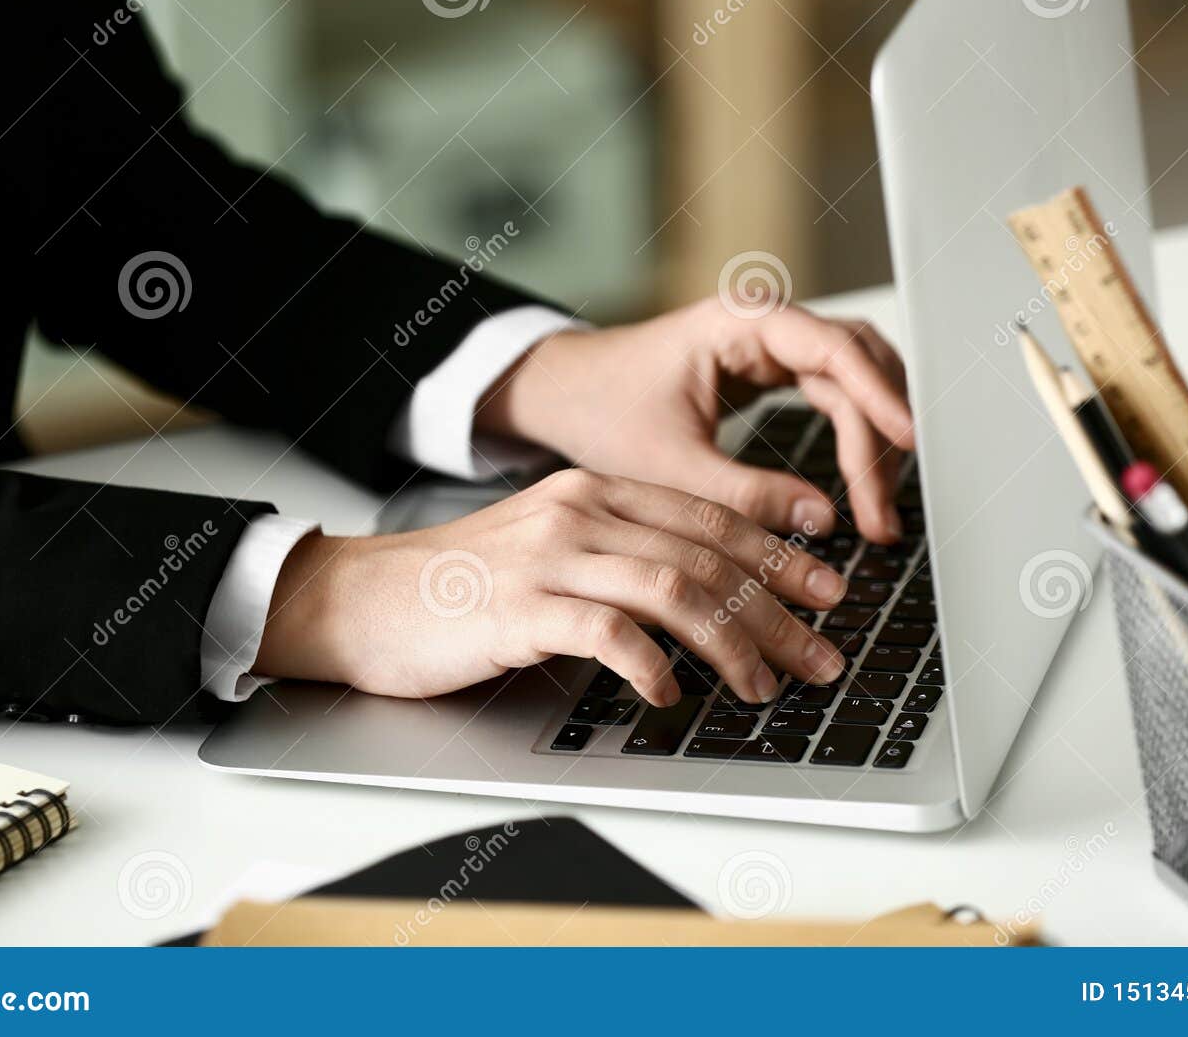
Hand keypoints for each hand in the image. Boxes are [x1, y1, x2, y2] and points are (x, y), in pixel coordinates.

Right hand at [254, 469, 851, 704]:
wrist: (360, 598)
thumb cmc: (459, 588)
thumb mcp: (550, 553)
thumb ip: (621, 561)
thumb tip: (708, 603)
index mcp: (596, 492)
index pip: (710, 516)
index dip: (779, 554)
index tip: (828, 593)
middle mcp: (581, 512)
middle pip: (708, 553)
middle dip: (778, 607)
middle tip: (822, 652)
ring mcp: (549, 555)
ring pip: (674, 587)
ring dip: (734, 641)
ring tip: (766, 684)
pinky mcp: (517, 606)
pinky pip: (606, 629)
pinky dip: (651, 663)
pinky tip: (672, 694)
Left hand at [475, 299, 913, 542]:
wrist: (566, 393)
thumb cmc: (603, 410)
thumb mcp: (669, 465)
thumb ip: (744, 494)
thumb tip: (823, 520)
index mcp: (740, 320)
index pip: (835, 349)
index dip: (880, 397)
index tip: (909, 442)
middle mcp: (767, 321)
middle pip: (859, 366)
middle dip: (880, 438)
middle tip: (884, 512)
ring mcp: (774, 342)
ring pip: (856, 382)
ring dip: (874, 442)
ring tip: (879, 513)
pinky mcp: (775, 368)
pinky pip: (836, 395)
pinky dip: (854, 440)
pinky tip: (862, 487)